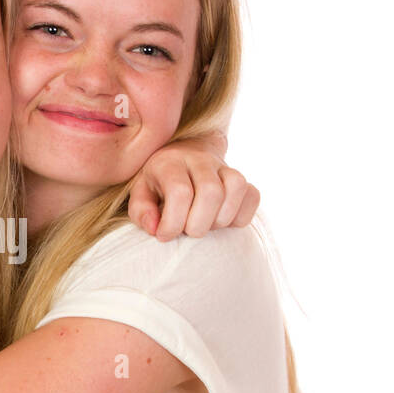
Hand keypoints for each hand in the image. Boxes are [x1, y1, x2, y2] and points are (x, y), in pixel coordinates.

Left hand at [127, 133, 259, 239]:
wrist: (182, 156)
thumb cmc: (158, 184)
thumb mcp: (140, 194)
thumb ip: (141, 211)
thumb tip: (155, 228)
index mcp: (170, 162)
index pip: (180, 192)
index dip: (173, 222)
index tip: (164, 235)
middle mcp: (199, 159)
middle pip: (211, 192)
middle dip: (198, 224)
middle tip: (187, 230)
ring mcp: (224, 167)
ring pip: (236, 188)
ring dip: (221, 219)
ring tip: (205, 225)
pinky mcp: (242, 179)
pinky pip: (253, 196)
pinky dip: (240, 216)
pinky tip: (222, 221)